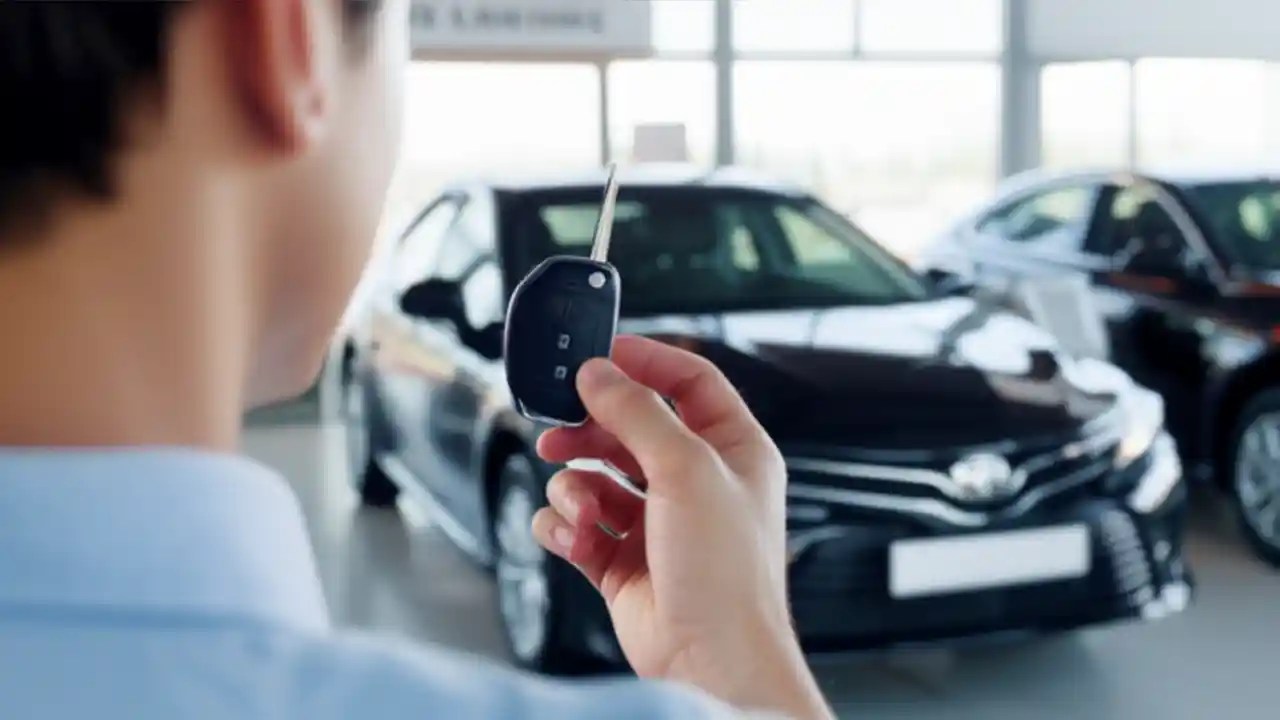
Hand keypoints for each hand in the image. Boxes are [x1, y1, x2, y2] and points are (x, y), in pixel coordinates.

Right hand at [533, 336, 831, 719]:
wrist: (711, 660)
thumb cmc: (727, 575)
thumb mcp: (686, 470)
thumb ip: (637, 413)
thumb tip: (599, 374)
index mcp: (733, 450)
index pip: (690, 382)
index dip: (647, 362)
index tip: (601, 354)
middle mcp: (696, 482)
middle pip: (631, 428)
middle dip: (590, 428)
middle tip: (558, 429)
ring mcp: (658, 522)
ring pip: (597, 477)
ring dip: (576, 487)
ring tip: (579, 508)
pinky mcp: (623, 560)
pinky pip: (579, 525)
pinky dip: (566, 528)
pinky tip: (573, 538)